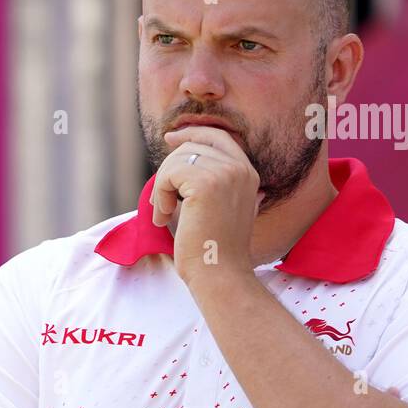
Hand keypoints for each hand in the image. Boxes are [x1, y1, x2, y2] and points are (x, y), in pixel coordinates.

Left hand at [150, 127, 262, 286]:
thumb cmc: (214, 249)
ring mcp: (225, 174)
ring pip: (176, 161)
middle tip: (161, 202)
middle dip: (169, 171)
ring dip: (162, 188)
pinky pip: (168, 175)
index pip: (217, 136)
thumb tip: (190, 158)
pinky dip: (159, 196)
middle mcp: (239, 168)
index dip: (191, 133)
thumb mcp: (223, 209)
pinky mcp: (206, 184)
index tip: (169, 139)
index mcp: (247, 172)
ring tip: (164, 214)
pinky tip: (164, 217)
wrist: (219, 273)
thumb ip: (217, 183)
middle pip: (191, 147)